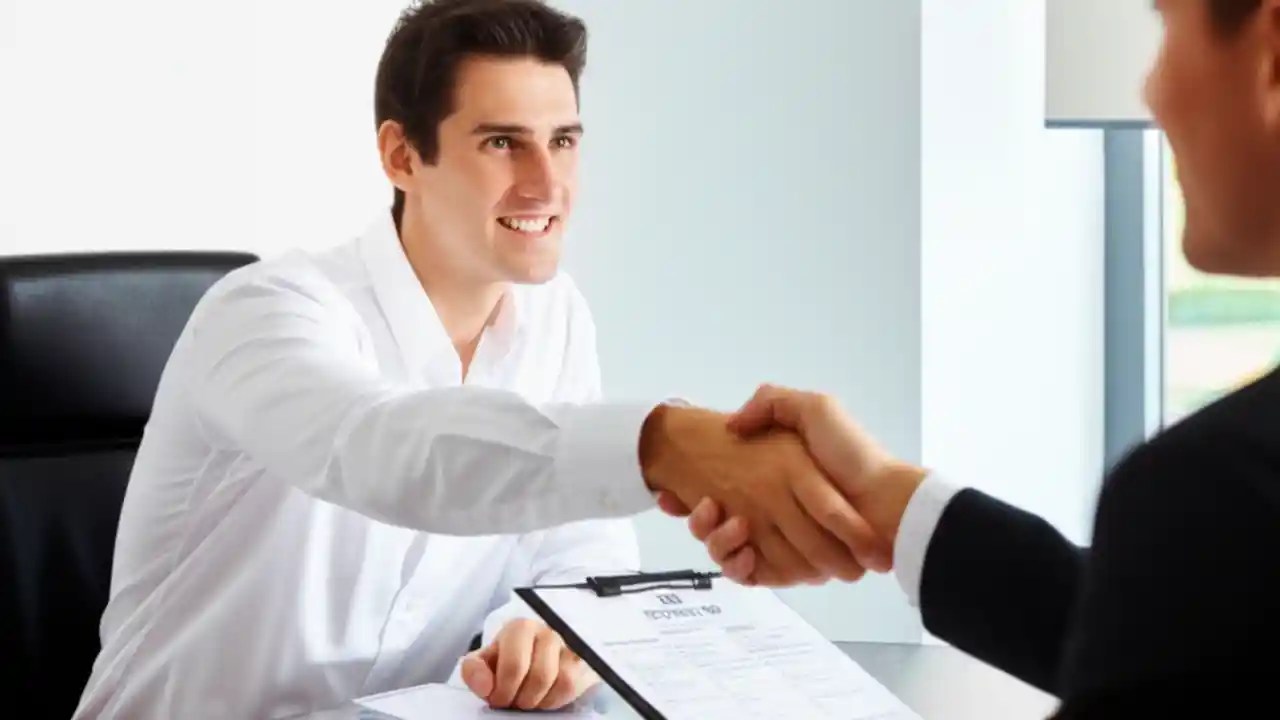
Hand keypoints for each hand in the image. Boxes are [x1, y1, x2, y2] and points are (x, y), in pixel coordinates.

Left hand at [460, 619, 598, 709]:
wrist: (533, 654)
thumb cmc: (508, 658)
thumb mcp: (485, 663)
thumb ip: (474, 671)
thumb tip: (485, 685)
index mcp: (520, 628)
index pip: (515, 665)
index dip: (504, 690)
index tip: (498, 698)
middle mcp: (548, 631)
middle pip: (541, 676)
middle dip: (523, 698)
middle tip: (514, 702)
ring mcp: (571, 644)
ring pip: (562, 682)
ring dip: (542, 700)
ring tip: (530, 699)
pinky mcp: (586, 659)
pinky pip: (575, 687)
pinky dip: (557, 700)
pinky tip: (545, 697)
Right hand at [640, 404, 888, 586]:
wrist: (885, 502)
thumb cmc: (852, 453)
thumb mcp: (815, 409)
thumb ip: (773, 404)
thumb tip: (733, 424)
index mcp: (773, 480)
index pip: (719, 485)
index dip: (690, 490)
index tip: (672, 489)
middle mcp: (770, 513)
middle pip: (714, 522)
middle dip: (695, 518)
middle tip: (692, 505)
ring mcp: (776, 543)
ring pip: (723, 550)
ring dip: (714, 539)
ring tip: (726, 521)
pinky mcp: (785, 570)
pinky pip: (746, 575)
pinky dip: (736, 565)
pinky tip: (742, 548)